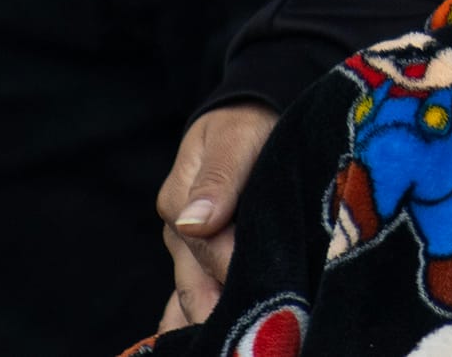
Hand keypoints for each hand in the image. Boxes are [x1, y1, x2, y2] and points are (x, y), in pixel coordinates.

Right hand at [155, 102, 279, 323]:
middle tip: (261, 335)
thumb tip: (194, 222)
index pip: (209, 251)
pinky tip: (215, 343)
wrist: (246, 117)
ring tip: (240, 345)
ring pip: (192, 299)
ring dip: (214, 322)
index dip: (240, 273)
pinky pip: (194, 299)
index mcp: (178, 202)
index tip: (274, 296)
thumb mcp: (236, 138)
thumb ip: (219, 178)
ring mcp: (187, 251)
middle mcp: (177, 234)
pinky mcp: (202, 260)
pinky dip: (203, 321)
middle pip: (195, 286)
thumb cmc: (246, 125)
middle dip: (224, 314)